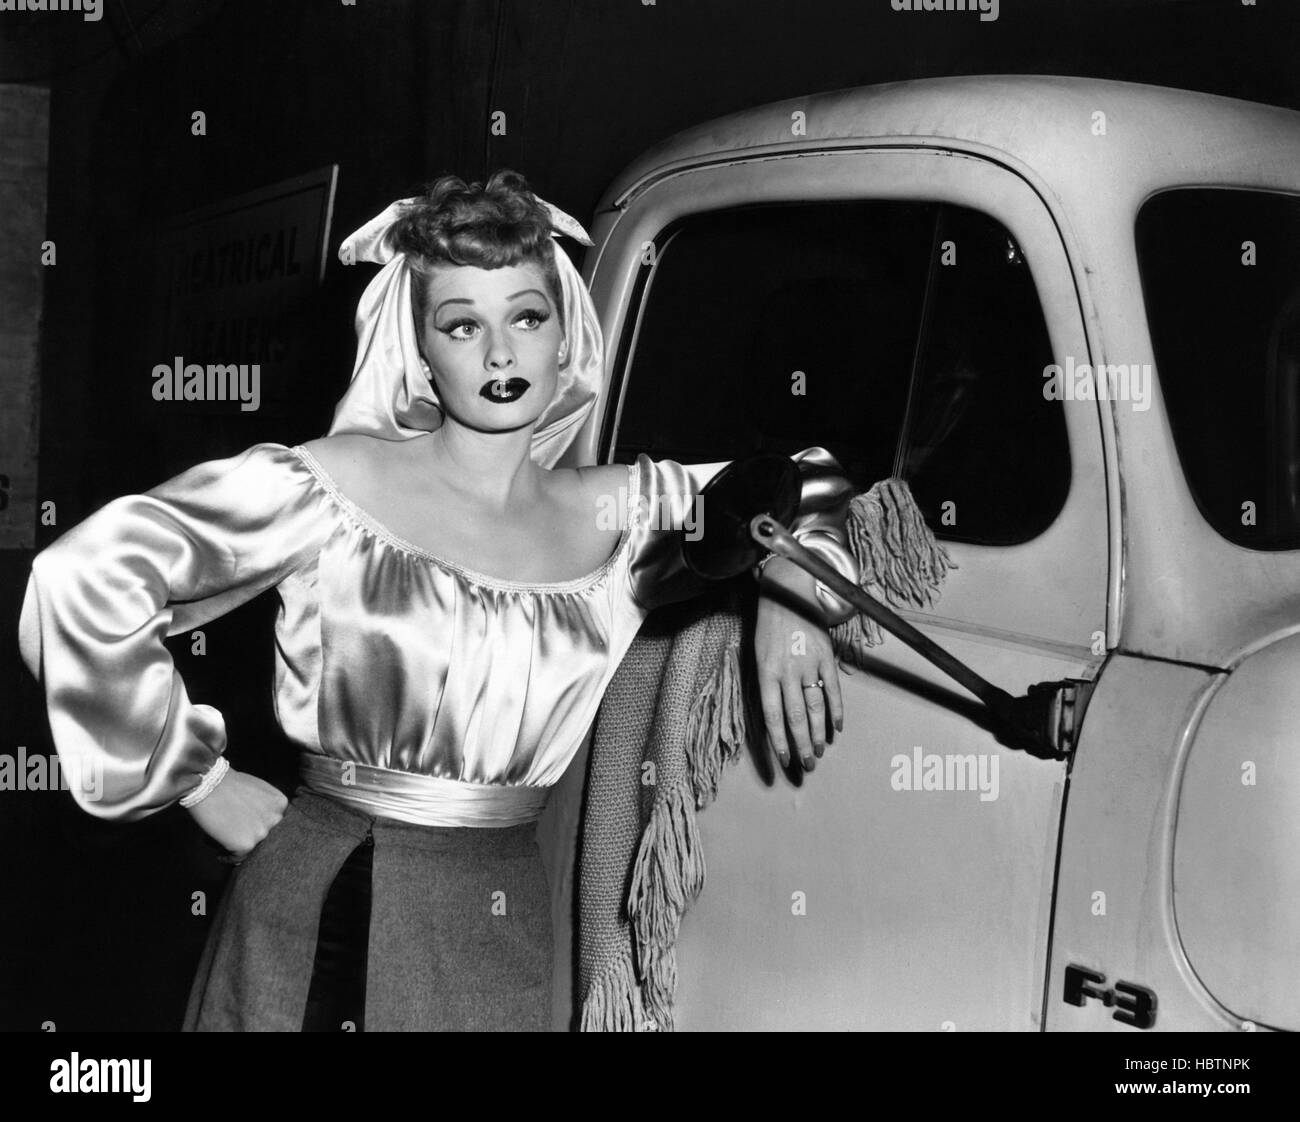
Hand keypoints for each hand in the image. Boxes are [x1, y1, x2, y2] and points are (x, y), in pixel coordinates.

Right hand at [185, 766, 287, 860]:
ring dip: (239, 847)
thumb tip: (259, 819)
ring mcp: (262, 833)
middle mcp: (275, 819)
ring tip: (224, 843)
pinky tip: (220, 854)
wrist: (209, 785)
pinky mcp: (246, 845)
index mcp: (280, 803)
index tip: (248, 829)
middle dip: (252, 837)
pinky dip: (228, 857)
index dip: (260, 825)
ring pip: (252, 848)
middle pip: (266, 836)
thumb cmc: (227, 783)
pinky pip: (237, 858)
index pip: (274, 822)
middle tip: (236, 839)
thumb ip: (264, 805)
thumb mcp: (257, 789)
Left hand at [754, 558, 844, 772]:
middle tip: (808, 765)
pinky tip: (837, 728)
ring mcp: (808, 665)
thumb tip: (777, 716)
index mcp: (766, 673)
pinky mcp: (826, 657)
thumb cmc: (769, 627)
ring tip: (820, 752)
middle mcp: (787, 672)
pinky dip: (837, 711)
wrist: (787, 593)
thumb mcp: (758, 654)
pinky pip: (833, 690)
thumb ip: (768, 684)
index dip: (780, 741)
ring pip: (815, 708)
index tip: (785, 760)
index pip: (773, 717)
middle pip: (796, 718)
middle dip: (802, 745)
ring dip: (818, 733)